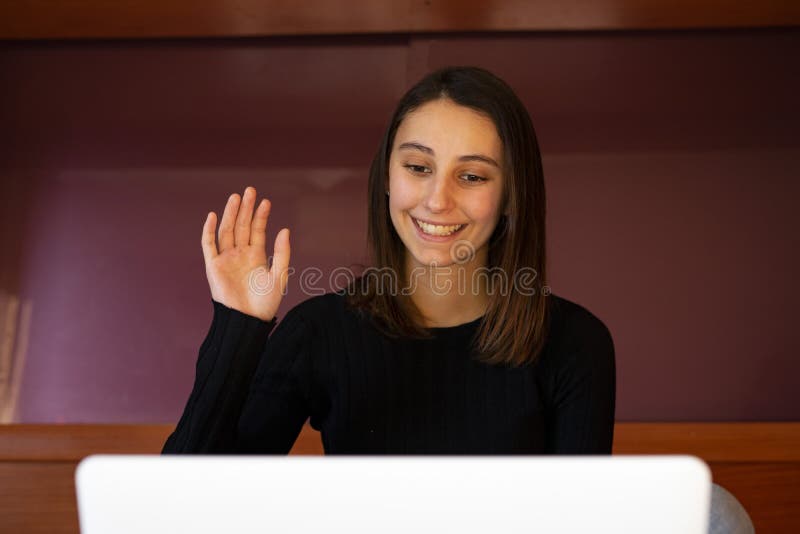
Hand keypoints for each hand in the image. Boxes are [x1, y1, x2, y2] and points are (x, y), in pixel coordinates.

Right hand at [201, 186, 289, 321]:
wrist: (247, 321)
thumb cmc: (265, 303)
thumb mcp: (279, 276)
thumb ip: (282, 253)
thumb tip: (285, 229)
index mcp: (256, 256)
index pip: (257, 230)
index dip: (261, 216)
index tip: (266, 201)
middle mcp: (240, 255)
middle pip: (241, 226)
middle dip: (245, 208)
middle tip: (250, 190)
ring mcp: (226, 259)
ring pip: (227, 231)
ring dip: (230, 214)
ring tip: (236, 197)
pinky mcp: (213, 266)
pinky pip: (209, 245)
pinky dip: (210, 230)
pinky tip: (214, 215)